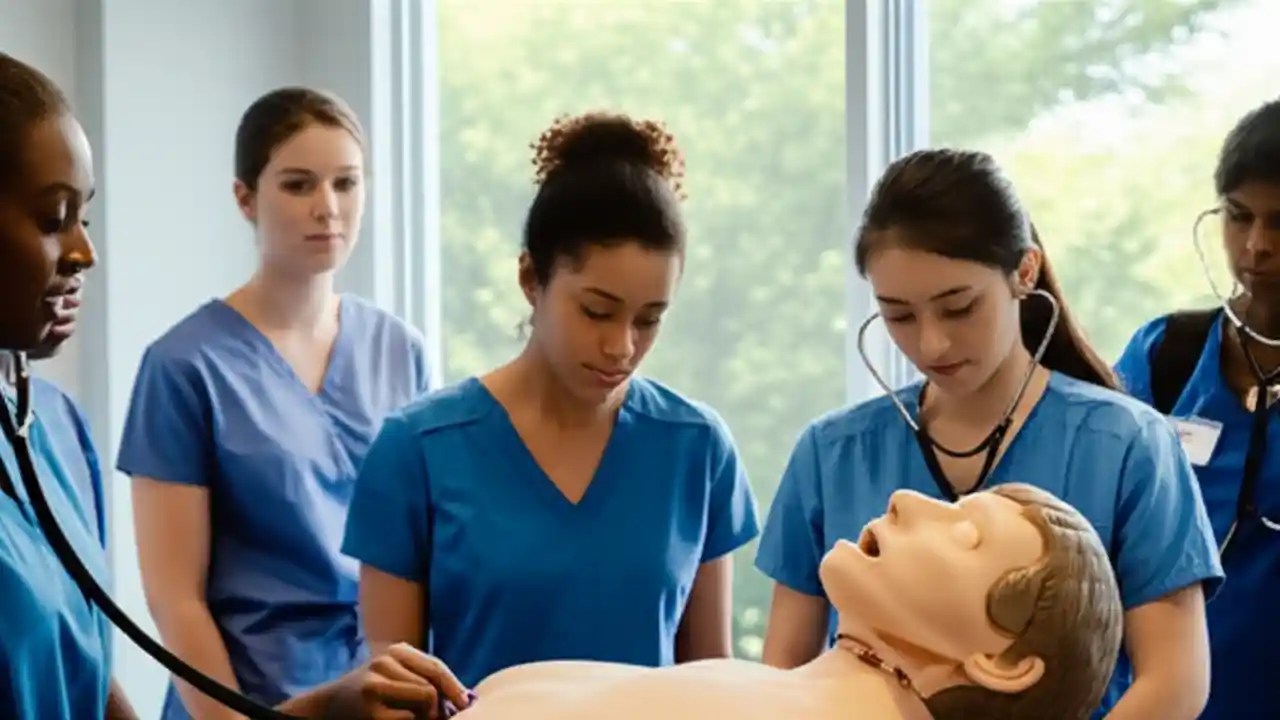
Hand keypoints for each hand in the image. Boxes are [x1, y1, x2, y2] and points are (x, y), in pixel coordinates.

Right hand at [325, 643, 475, 719]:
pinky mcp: (371, 711)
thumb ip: (424, 677)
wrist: (329, 706)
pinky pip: (408, 719)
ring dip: (426, 715)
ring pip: (424, 699)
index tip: (466, 702)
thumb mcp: (397, 674)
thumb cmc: (372, 692)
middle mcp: (384, 663)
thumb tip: (464, 697)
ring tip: (414, 718)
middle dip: (438, 706)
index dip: (454, 687)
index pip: (435, 667)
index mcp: (395, 651)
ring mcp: (375, 686)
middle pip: (431, 686)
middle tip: (434, 717)